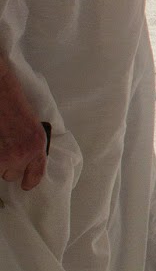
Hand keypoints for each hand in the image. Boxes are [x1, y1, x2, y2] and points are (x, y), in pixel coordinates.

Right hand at [0, 56, 47, 191]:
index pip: (36, 175)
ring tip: (1, 139)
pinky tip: (0, 138)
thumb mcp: (29, 124)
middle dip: (6, 163)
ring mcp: (9, 155)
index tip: (25, 183)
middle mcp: (25, 153)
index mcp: (38, 144)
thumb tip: (22, 162)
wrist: (1, 87)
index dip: (29, 180)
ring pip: (0, 170)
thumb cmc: (12, 100)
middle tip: (5, 144)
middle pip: (11, 174)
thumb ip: (29, 145)